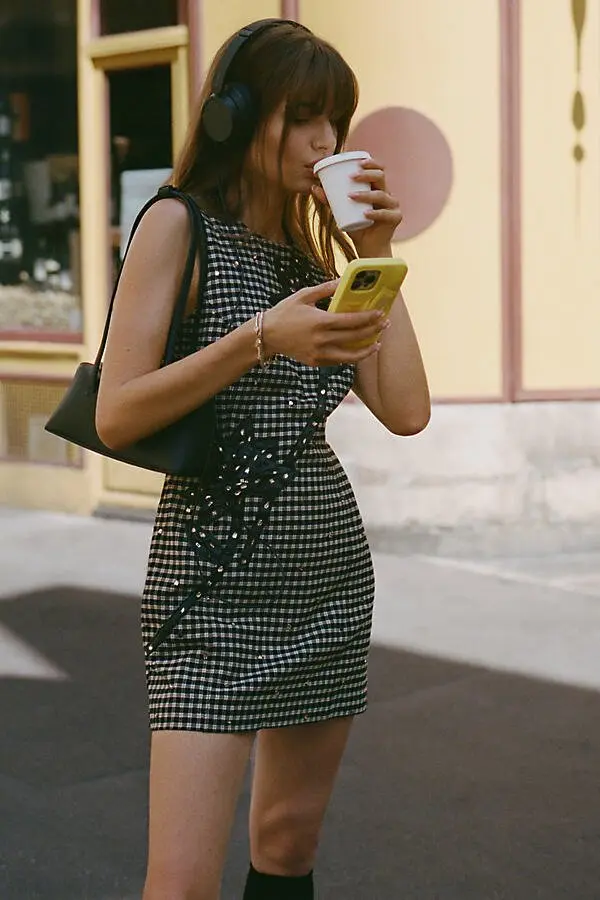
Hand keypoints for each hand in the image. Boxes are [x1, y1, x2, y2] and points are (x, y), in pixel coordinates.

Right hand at [262, 280, 387, 366]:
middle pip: (355, 337)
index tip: (380, 313)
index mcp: (320, 321)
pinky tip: (359, 350)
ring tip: (377, 343)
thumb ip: (326, 288)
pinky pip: (338, 361)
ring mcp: (319, 353)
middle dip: (373, 330)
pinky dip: (351, 357)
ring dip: (366, 350)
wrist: (266, 336)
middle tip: (385, 324)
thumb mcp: (303, 295)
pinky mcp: (315, 362)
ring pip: (350, 356)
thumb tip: (344, 280)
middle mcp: (321, 340)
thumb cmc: (284, 312)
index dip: (368, 318)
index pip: (351, 321)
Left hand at [312, 158, 401, 256]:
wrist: (367, 247)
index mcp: (377, 188)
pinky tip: (365, 214)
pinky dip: (375, 213)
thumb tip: (314, 187)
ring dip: (366, 194)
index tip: (358, 162)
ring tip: (351, 196)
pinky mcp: (396, 218)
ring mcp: (393, 206)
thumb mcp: (341, 211)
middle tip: (352, 177)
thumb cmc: (356, 226)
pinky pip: (385, 214)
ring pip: (381, 195)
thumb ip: (329, 200)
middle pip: (381, 177)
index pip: (378, 170)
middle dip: (367, 174)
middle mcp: (387, 194)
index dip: (372, 163)